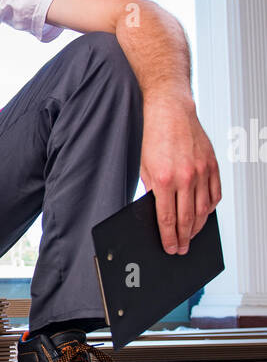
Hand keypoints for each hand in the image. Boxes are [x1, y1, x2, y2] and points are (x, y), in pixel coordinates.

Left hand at [139, 93, 221, 252]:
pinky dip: (211, 208)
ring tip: (192, 236)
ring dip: (198, 227)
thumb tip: (158, 213)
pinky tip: (205, 214)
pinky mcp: (213, 165)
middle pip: (188, 219)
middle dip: (184, 238)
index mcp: (164, 180)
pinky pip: (215, 194)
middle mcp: (185, 177)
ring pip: (204, 210)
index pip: (167, 219)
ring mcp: (202, 172)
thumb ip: (152, 192)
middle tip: (182, 249)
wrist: (171, 112)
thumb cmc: (155, 138)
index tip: (171, 248)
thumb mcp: (145, 168)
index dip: (170, 238)